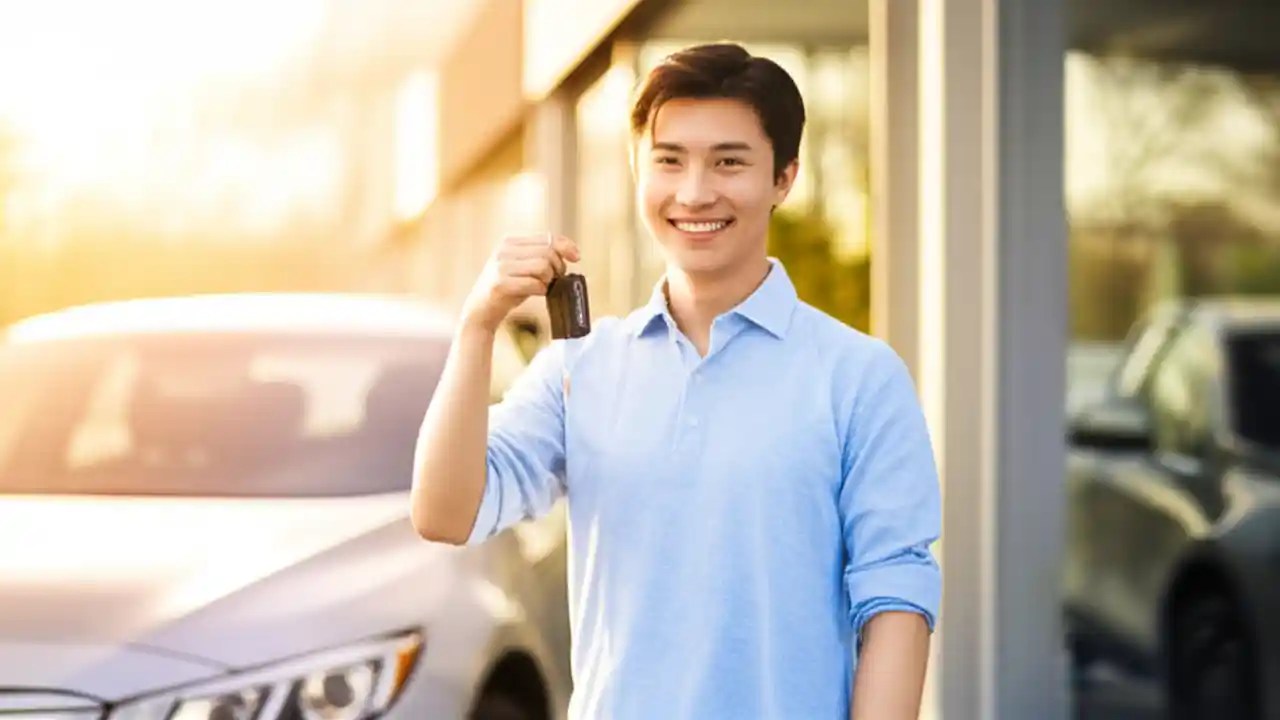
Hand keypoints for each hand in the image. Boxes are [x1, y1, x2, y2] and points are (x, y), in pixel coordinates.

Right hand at [460, 233, 580, 333]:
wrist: (480, 312)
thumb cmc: (507, 290)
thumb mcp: (522, 267)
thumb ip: (540, 256)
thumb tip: (571, 253)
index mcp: (509, 242)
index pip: (546, 237)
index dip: (566, 246)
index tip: (576, 257)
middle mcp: (503, 251)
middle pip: (548, 252)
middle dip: (558, 268)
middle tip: (554, 280)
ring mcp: (500, 267)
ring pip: (543, 266)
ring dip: (549, 280)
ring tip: (542, 286)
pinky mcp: (500, 284)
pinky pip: (534, 284)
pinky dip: (541, 290)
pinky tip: (536, 293)